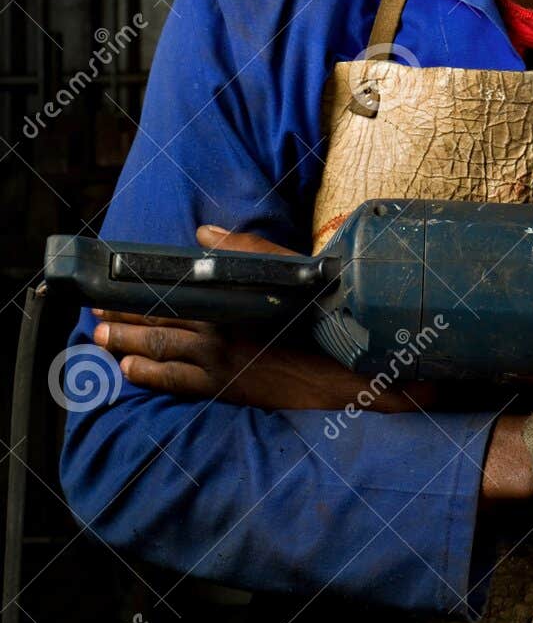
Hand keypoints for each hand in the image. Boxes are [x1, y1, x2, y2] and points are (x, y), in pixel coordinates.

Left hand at [92, 224, 438, 412]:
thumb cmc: (322, 315)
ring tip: (101, 338)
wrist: (347, 370)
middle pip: (159, 322)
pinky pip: (178, 383)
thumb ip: (244, 249)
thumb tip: (203, 232)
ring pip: (161, 352)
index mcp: (231, 302)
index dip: (139, 287)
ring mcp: (220, 365)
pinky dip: (150, 374)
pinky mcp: (227, 389)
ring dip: (127, 343)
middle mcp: (218, 334)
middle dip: (124, 316)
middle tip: (95, 312)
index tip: (112, 280)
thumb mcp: (289, 271)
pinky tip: (130, 369)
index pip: (172, 291)